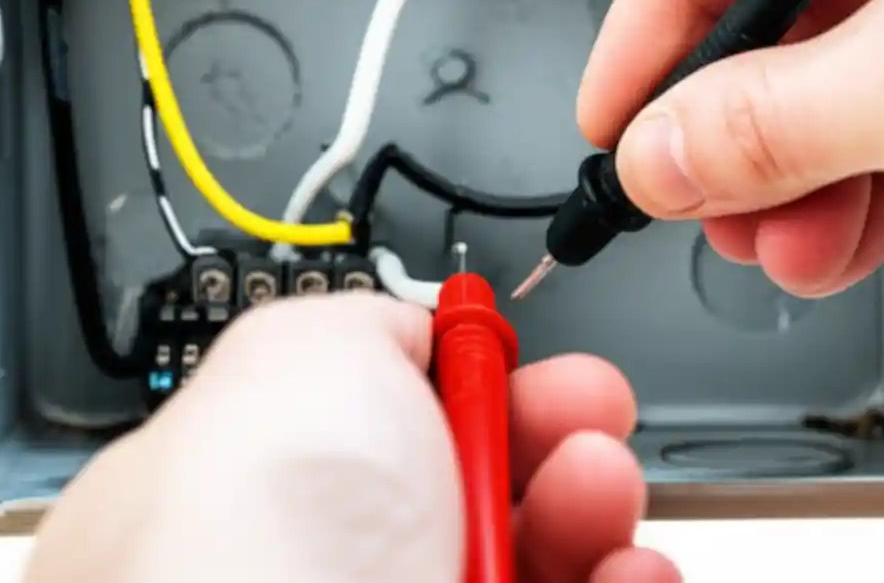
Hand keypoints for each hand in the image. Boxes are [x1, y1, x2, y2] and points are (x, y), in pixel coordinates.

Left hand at [25, 294, 679, 582]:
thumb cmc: (262, 547)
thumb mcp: (303, 356)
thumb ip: (365, 327)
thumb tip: (416, 336)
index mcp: (254, 497)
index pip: (374, 430)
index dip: (457, 385)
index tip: (509, 361)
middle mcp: (328, 580)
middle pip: (473, 493)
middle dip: (551, 436)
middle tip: (582, 416)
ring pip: (541, 561)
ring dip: (592, 505)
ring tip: (598, 484)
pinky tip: (629, 570)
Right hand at [579, 0, 883, 315]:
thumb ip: (755, 121)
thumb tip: (659, 150)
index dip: (661, 11)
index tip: (619, 102)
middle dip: (737, 114)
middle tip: (693, 188)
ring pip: (858, 62)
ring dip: (798, 166)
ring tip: (771, 241)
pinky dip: (871, 178)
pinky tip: (835, 240)